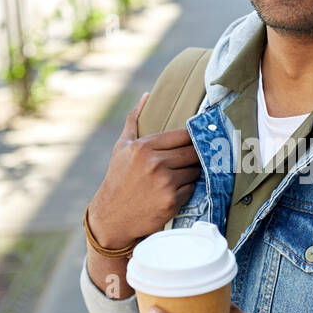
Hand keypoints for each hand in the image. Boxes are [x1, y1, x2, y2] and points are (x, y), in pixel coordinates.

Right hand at [88, 92, 202, 247]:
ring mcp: (165, 183)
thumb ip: (134, 120)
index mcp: (144, 147)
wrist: (112, 216)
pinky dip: (188, 189)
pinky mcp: (172, 201)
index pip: (183, 135)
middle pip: (193, 152)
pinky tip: (176, 189)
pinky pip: (192, 189)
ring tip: (182, 174)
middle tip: (197, 157)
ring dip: (194, 172)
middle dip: (197, 155)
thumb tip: (147, 96)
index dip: (194, 136)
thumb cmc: (118, 178)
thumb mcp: (121, 147)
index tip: (200, 137)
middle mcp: (155, 163)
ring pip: (195, 170)